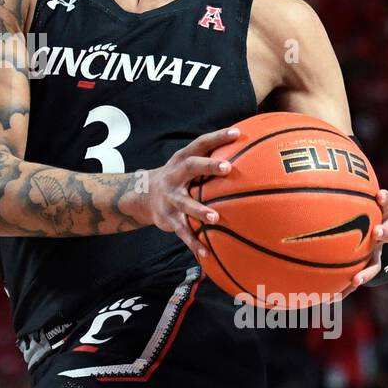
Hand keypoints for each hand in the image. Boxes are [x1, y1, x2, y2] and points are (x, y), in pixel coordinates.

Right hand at [133, 126, 240, 262]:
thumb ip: (209, 158)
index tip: (236, 133)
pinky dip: (194, 243)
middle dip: (208, 166)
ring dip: (200, 210)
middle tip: (228, 168)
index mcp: (182, 160)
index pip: (200, 144)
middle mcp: (174, 176)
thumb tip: (246, 150)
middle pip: (190, 167)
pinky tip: (207, 254)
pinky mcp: (169, 218)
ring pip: (185, 204)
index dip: (217, 137)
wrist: (141, 196)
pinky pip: (183, 231)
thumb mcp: (186, 164)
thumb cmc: (177, 178)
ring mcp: (170, 198)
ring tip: (215, 218)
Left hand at [339, 188, 387, 297]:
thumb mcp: (350, 198)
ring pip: (378, 264)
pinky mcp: (367, 269)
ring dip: (368, 273)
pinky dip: (345, 289)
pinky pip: (357, 281)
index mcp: (379, 215)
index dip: (387, 200)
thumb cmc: (353, 210)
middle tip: (375, 232)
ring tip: (356, 280)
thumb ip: (332, 186)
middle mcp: (381, 235)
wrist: (367, 234)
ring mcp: (376, 254)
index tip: (379, 194)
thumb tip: (306, 161)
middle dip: (384, 233)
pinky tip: (330, 299)